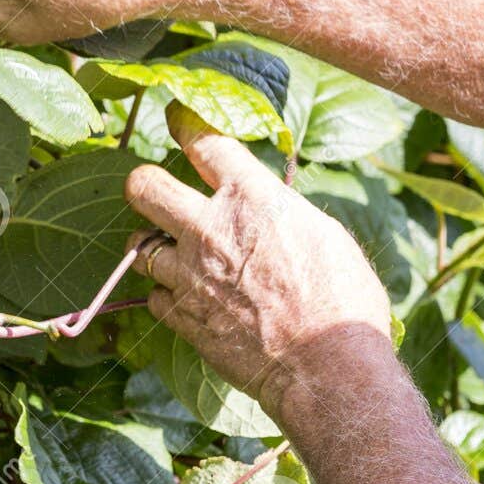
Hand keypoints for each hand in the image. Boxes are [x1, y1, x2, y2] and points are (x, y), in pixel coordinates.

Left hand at [126, 108, 394, 431]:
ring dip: (152, 245)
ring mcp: (188, 273)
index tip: (177, 117)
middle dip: (144, 182)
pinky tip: (185, 298)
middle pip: (143, 185)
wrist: (324, 366)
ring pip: (139, 244)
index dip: (185, 123)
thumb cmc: (343, 300)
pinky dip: (166, 295)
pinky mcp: (181, 315)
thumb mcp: (324, 235)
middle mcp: (209, 228)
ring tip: (172, 252)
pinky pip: (153, 296)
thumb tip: (266, 208)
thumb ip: (279, 213)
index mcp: (251, 197)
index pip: (204, 141)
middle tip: (153, 189)